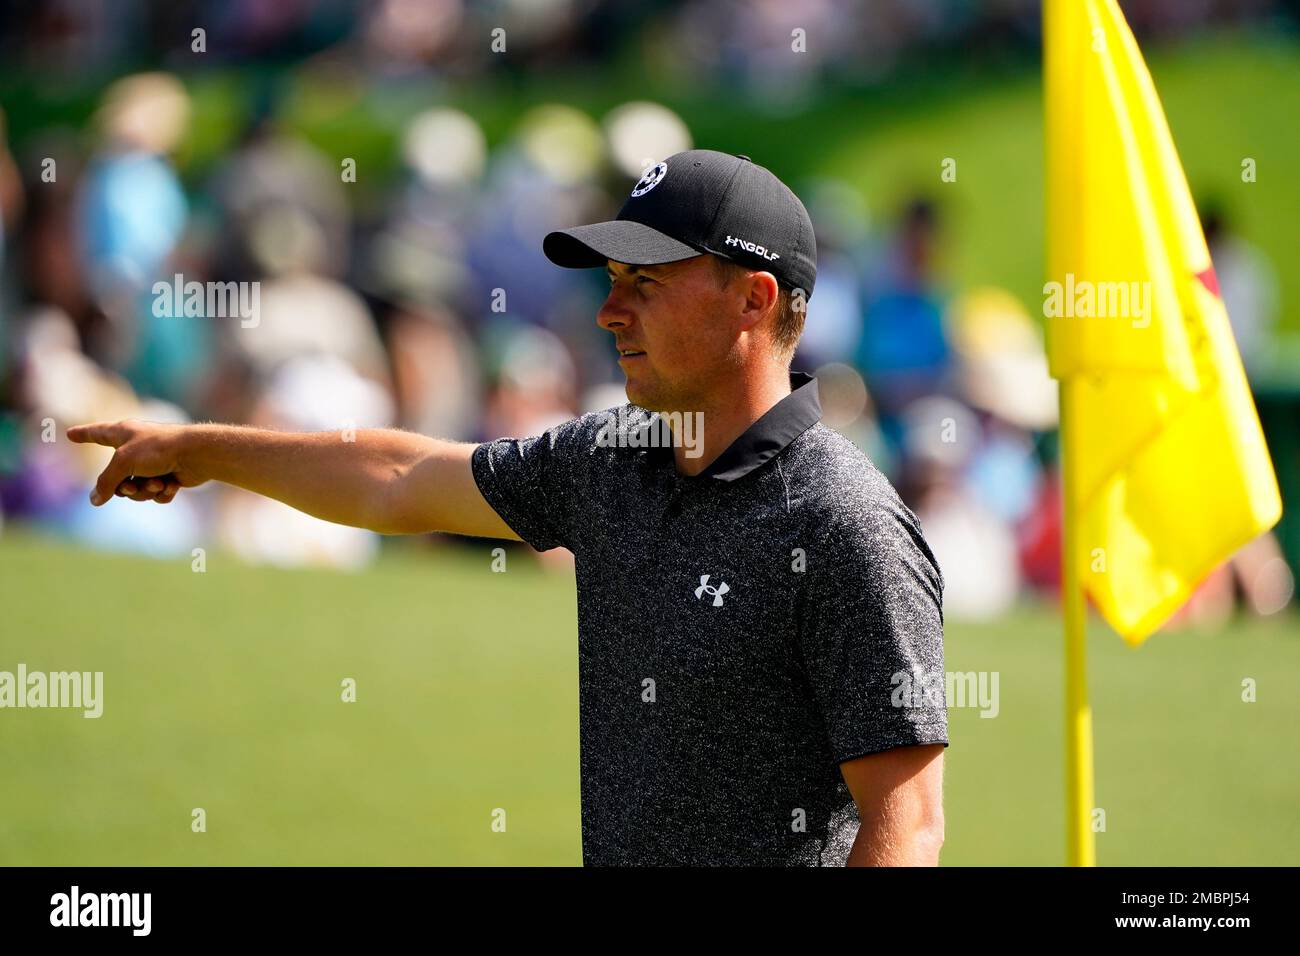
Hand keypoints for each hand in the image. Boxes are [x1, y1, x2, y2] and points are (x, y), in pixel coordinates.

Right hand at [66, 419, 207, 505]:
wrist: (198, 455)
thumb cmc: (158, 449)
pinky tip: (172, 486)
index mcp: (123, 433)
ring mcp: (153, 462)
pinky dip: (162, 493)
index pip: (97, 434)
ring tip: (158, 482)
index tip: (71, 434)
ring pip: (136, 489)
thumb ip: (106, 482)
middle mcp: (136, 447)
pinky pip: (155, 493)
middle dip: (124, 487)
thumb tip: (95, 500)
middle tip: (132, 487)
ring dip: (146, 490)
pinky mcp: (169, 475)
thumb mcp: (123, 463)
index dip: (84, 434)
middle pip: (115, 477)